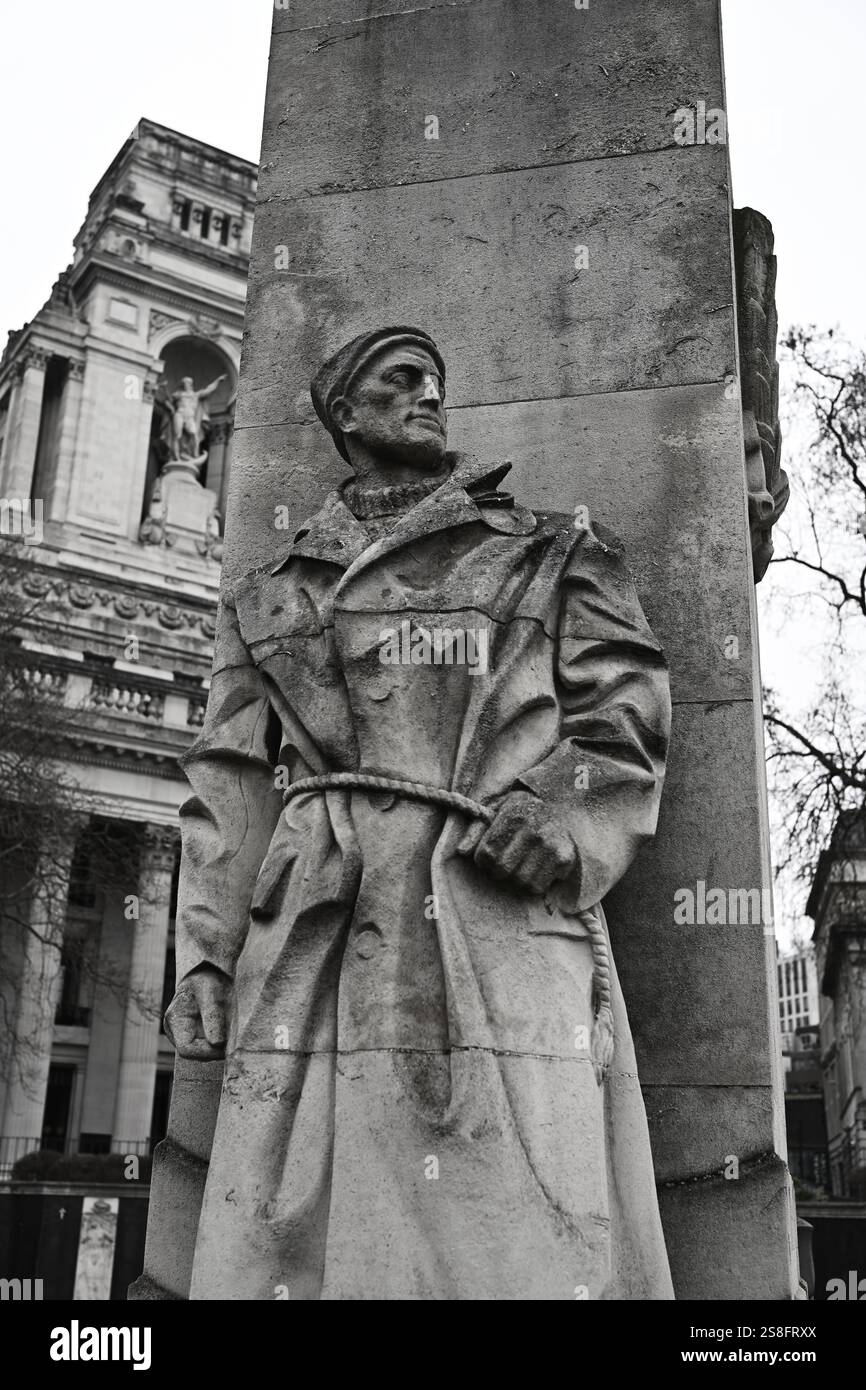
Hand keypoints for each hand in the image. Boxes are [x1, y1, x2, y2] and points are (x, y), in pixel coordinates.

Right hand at [164, 965, 231, 1059]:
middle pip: (194, 1053)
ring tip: (230, 1031)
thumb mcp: (212, 993)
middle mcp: (175, 1030)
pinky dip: (218, 1043)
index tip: (225, 1045)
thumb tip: (216, 1043)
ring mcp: (183, 1033)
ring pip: (201, 1052)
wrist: (209, 972)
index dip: (206, 1051)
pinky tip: (227, 1032)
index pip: (186, 1049)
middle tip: (232, 1038)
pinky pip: (206, 1046)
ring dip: (217, 1047)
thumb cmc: (209, 980)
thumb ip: (213, 1017)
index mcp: (175, 1019)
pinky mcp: (194, 1035)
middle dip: (213, 1050)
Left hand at [457, 790, 578, 893]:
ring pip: (520, 881)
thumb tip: (461, 851)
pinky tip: (534, 868)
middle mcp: (534, 831)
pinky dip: (532, 883)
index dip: (482, 859)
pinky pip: (537, 887)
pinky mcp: (564, 860)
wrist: (564, 805)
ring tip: (519, 865)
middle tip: (502, 863)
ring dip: (514, 878)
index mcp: (515, 815)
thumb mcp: (499, 808)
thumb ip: (477, 828)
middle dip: (497, 870)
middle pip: (502, 870)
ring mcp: (551, 846)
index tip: (487, 855)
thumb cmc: (524, 808)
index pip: (488, 853)